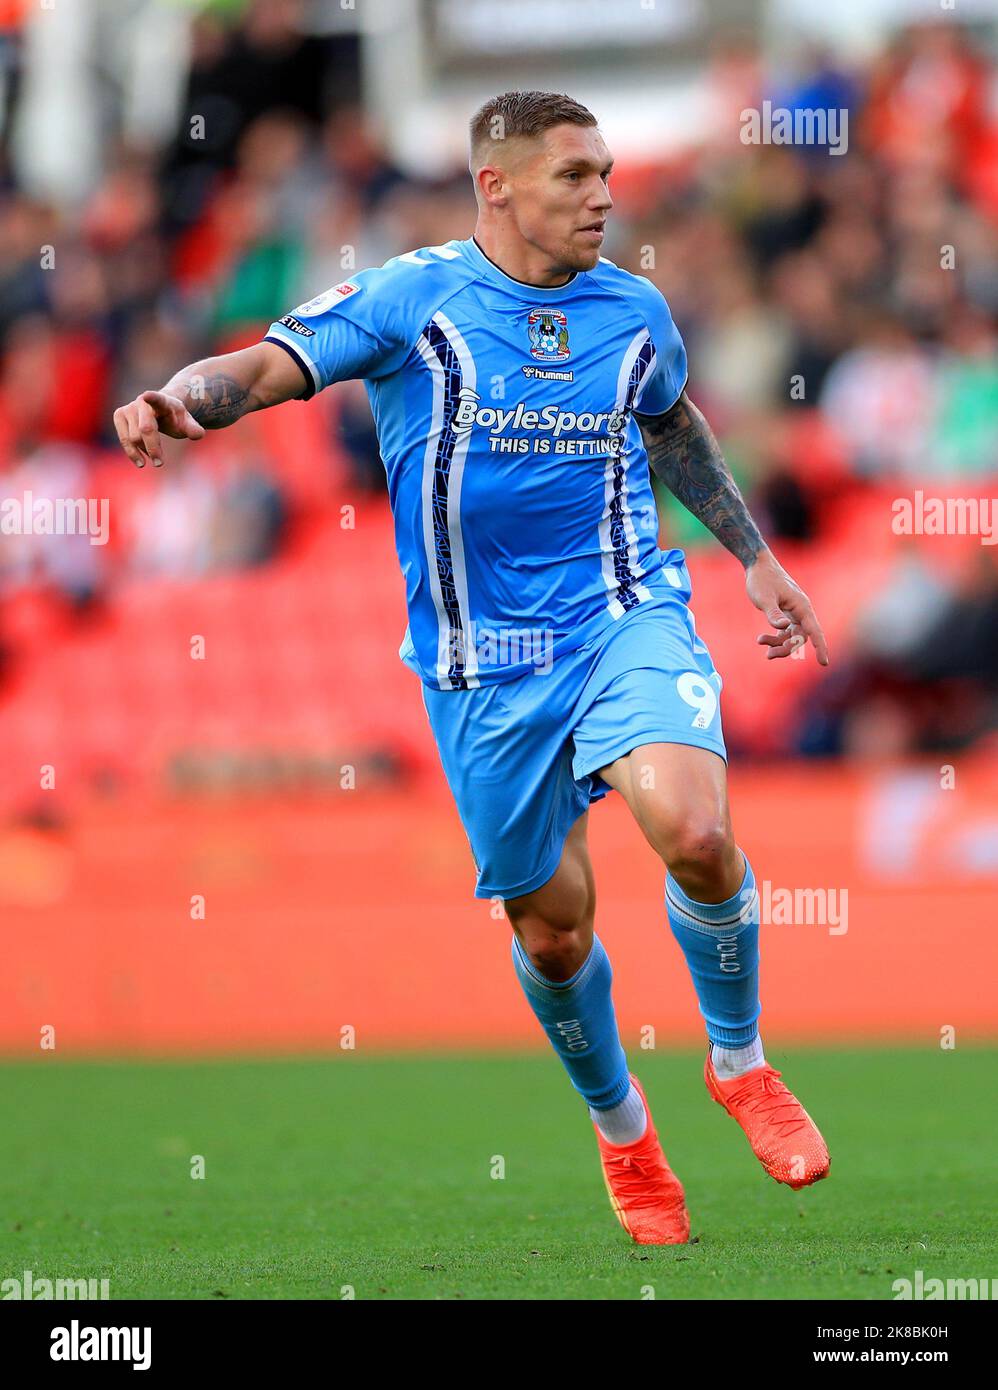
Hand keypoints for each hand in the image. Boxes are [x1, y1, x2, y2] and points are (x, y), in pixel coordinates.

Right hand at [112, 390, 205, 467]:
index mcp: (162, 400)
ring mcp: (129, 407)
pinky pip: (123, 439)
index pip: (157, 398)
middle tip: (160, 464)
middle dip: (153, 448)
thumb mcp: (187, 423)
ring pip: (133, 437)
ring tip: (156, 460)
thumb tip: (199, 434)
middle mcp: (143, 401)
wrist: (160, 410)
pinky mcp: (119, 415)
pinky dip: (132, 452)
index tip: (147, 395)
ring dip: (145, 451)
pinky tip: (141, 461)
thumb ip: (194, 429)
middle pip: (145, 429)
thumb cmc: (175, 419)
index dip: (152, 397)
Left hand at [746, 550, 828, 665]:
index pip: (814, 631)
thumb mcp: (764, 597)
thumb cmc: (762, 579)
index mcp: (801, 606)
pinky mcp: (785, 612)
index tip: (823, 663)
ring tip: (760, 641)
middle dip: (787, 648)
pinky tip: (763, 640)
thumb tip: (782, 628)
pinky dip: (776, 638)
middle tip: (769, 655)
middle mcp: (801, 610)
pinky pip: (785, 631)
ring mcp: (794, 612)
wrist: (757, 565)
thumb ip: (773, 613)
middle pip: (801, 637)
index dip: (820, 647)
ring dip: (778, 644)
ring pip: (792, 636)